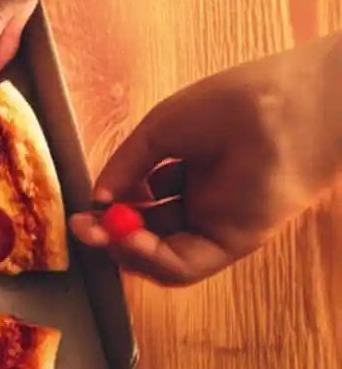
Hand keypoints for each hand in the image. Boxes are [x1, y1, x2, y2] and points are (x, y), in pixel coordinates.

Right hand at [70, 34, 341, 284]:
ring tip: (100, 232)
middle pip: (147, 235)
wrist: (286, 106)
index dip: (110, 212)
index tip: (83, 210)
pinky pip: (183, 265)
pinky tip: (126, 239)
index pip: (141, 206)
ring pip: (161, 256)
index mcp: (189, 172)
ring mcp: (217, 225)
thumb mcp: (161, 130)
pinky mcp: (233, 243)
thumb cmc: (233, 103)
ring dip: (125, 251)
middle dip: (109, 236)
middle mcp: (201, 203)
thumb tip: (96, 199)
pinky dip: (149, 259)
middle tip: (82, 229)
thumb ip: (127, 166)